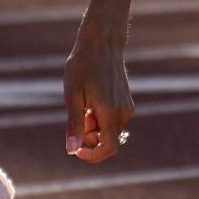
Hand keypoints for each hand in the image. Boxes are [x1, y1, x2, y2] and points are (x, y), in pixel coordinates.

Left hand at [63, 31, 132, 163]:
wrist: (101, 42)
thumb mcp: (72, 96)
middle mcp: (123, 112)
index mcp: (110, 112)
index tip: (76, 150)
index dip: (92, 155)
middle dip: (90, 139)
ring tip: (83, 105)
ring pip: (110, 131)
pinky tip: (90, 101)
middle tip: (76, 117)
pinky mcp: (126, 102)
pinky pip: (113, 121)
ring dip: (94, 128)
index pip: (109, 148)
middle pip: (108, 141)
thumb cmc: (82, 66)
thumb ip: (74, 125)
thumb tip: (71, 151)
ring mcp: (127, 107)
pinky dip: (100, 119)